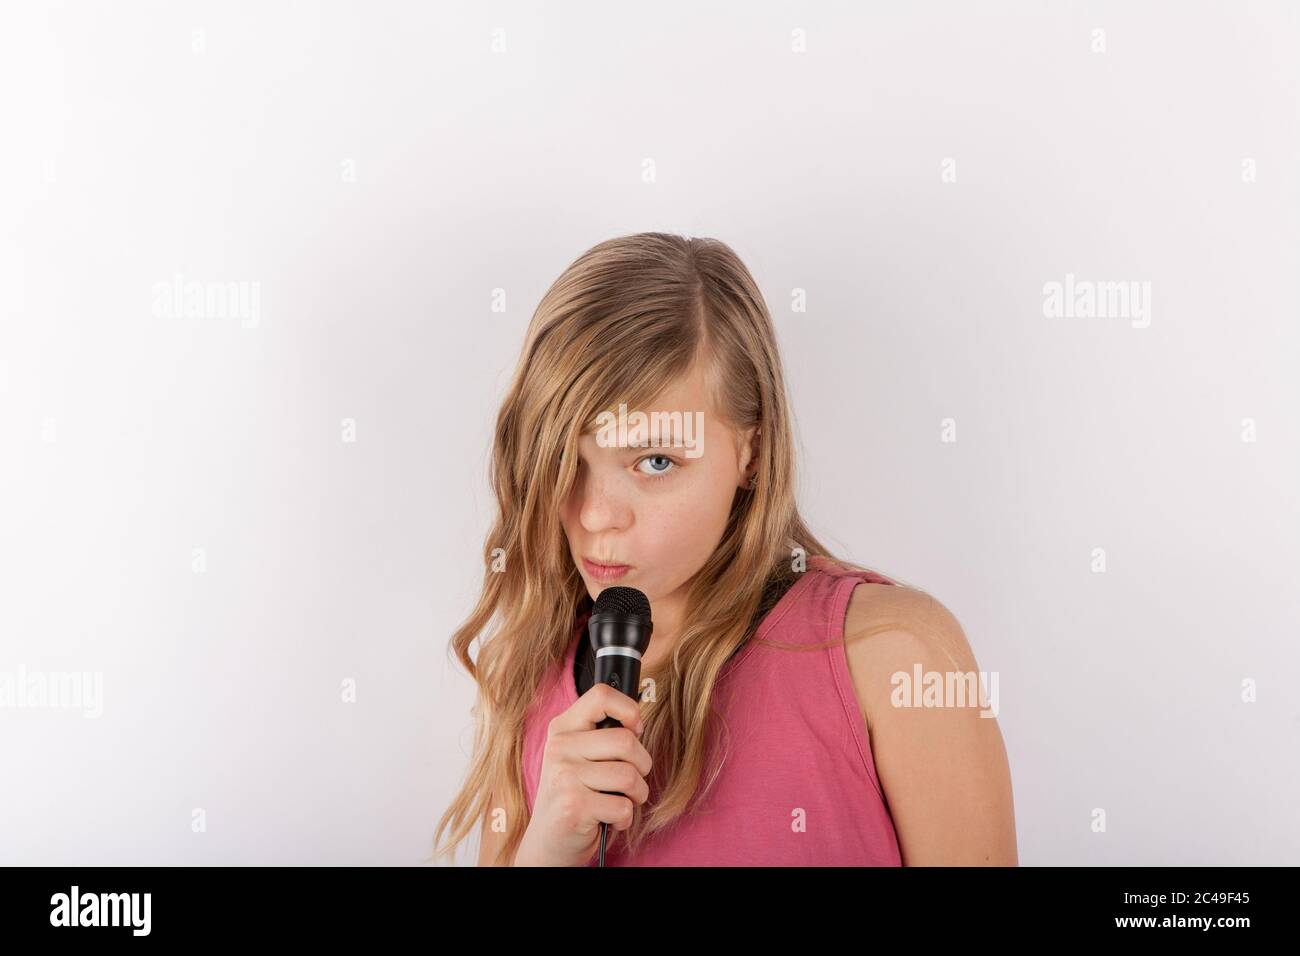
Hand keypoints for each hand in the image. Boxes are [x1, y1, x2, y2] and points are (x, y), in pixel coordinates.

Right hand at [514, 682, 651, 865]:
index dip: (629, 709)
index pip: (601, 695)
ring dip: (636, 795)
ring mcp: (564, 777)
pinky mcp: (574, 806)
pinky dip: (625, 819)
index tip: (636, 729)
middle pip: (626, 741)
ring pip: (630, 776)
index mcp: (562, 728)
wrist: (547, 843)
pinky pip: (624, 807)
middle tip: (630, 780)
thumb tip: (638, 722)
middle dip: (642, 766)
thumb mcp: (579, 757)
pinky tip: (608, 820)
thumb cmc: (574, 795)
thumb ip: (602, 735)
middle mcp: (559, 748)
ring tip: (620, 801)